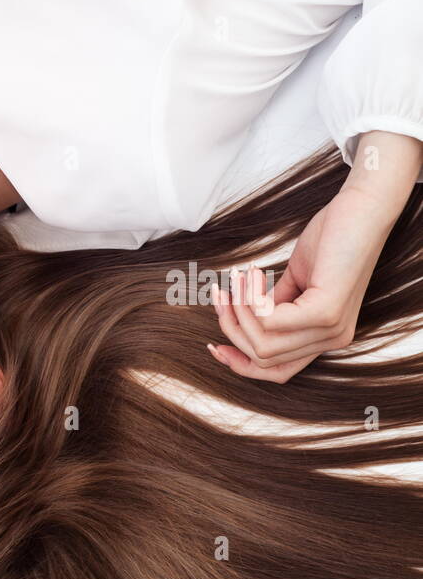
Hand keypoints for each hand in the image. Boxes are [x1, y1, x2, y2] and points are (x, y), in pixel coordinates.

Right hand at [207, 188, 388, 381]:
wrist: (364, 207)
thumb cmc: (332, 237)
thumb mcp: (296, 281)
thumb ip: (275, 306)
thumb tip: (243, 318)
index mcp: (327, 335)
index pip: (277, 371)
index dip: (240, 364)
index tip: (214, 345)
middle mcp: (333, 339)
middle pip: (262, 359)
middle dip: (231, 327)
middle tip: (222, 295)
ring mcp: (331, 328)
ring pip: (262, 344)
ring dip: (238, 311)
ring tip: (238, 279)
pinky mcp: (325, 312)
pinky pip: (268, 321)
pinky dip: (250, 298)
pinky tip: (252, 274)